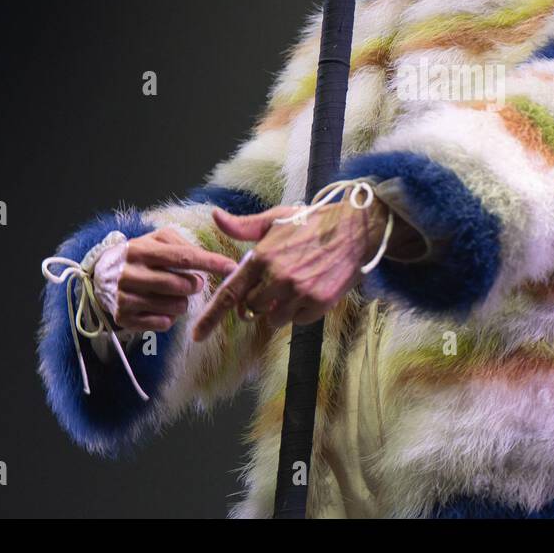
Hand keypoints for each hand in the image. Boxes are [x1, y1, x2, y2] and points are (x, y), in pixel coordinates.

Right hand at [113, 228, 238, 332]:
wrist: (99, 275)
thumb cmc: (138, 256)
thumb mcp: (155, 240)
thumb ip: (181, 244)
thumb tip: (208, 258)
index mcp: (140, 250)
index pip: (184, 257)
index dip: (210, 262)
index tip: (232, 267)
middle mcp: (129, 274)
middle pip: (181, 285)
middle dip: (195, 285)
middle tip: (193, 282)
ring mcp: (124, 298)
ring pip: (175, 307)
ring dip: (183, 302)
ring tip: (173, 294)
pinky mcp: (123, 318)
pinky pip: (162, 323)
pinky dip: (169, 317)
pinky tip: (160, 307)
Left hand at [190, 198, 388, 339]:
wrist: (356, 230)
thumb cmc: (313, 222)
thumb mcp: (276, 218)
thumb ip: (243, 226)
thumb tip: (215, 216)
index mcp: (262, 256)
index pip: (229, 293)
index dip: (211, 317)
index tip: (197, 335)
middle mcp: (277, 277)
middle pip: (251, 310)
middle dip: (257, 302)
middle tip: (273, 286)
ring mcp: (298, 292)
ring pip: (274, 319)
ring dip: (279, 309)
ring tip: (296, 285)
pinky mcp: (318, 303)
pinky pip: (298, 321)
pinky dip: (300, 311)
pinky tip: (311, 289)